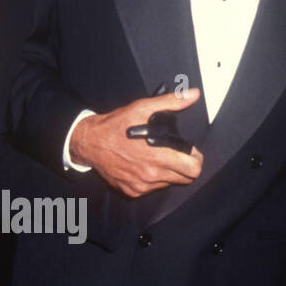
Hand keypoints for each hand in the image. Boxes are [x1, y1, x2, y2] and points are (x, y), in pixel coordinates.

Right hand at [69, 91, 203, 196]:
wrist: (90, 143)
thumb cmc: (116, 125)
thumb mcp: (143, 108)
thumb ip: (171, 102)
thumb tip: (193, 94)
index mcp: (159, 157)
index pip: (193, 169)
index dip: (196, 160)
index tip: (190, 152)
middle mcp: (152, 175)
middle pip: (185, 179)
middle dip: (185, 167)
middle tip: (177, 155)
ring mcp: (142, 186)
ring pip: (168, 184)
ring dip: (169, 173)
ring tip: (158, 158)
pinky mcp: (132, 191)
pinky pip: (151, 189)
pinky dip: (152, 179)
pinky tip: (143, 166)